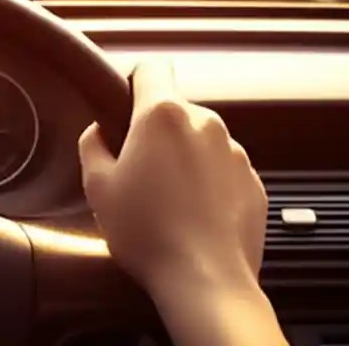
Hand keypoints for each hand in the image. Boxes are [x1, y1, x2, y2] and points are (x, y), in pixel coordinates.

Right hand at [79, 62, 284, 345]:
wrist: (206, 280)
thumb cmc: (148, 232)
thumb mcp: (97, 187)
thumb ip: (93, 145)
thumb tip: (99, 131)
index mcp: (162, 115)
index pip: (151, 68)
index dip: (134, 82)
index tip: (124, 108)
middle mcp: (205, 123)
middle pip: (175, 109)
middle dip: (156, 132)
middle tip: (137, 172)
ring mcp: (235, 152)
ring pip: (200, 141)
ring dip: (184, 159)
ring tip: (167, 201)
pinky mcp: (254, 182)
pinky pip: (223, 170)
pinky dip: (208, 184)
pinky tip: (194, 217)